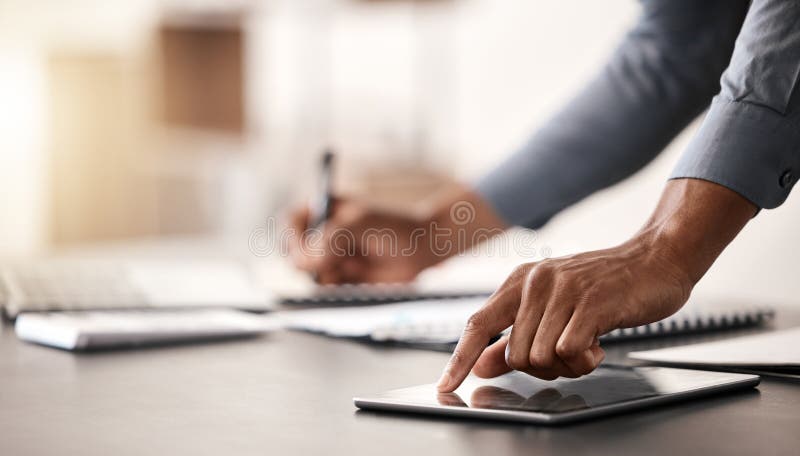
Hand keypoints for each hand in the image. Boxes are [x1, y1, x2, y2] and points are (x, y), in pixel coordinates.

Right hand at [288, 198, 435, 283]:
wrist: (422, 250)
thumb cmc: (395, 228)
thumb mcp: (361, 225)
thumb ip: (329, 241)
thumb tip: (304, 263)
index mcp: (322, 210)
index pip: (291, 223)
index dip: (293, 238)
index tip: (305, 250)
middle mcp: (322, 235)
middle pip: (294, 252)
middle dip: (311, 261)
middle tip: (333, 262)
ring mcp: (330, 258)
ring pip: (309, 274)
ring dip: (328, 274)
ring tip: (355, 265)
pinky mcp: (340, 279)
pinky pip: (325, 289)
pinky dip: (338, 286)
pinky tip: (360, 275)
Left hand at [437, 236, 691, 390]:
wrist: (656, 260)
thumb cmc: (604, 287)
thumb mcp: (553, 307)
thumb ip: (514, 336)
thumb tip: (481, 364)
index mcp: (520, 282)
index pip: (478, 324)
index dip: (460, 358)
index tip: (446, 384)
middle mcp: (536, 282)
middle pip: (515, 355)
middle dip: (542, 369)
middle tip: (570, 354)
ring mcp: (563, 289)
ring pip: (540, 357)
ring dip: (566, 365)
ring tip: (587, 345)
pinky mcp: (592, 301)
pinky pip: (570, 351)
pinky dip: (585, 359)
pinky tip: (599, 344)